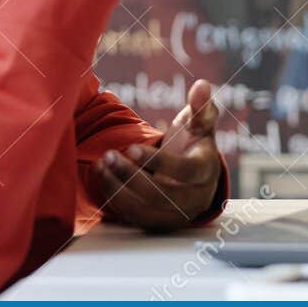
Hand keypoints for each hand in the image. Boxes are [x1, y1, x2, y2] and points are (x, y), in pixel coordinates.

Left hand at [88, 79, 223, 231]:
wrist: (194, 178)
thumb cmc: (195, 144)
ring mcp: (173, 214)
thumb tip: (202, 85)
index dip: (157, 161)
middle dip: (130, 175)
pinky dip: (114, 196)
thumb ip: (201, 106)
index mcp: (205, 172)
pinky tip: (102, 175)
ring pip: (143, 208)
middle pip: (159, 194)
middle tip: (109, 154)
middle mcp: (192, 199)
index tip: (131, 147)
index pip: (183, 171)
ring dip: (118, 187)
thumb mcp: (201, 124)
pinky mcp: (156, 222)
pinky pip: (132, 215)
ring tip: (102, 163)